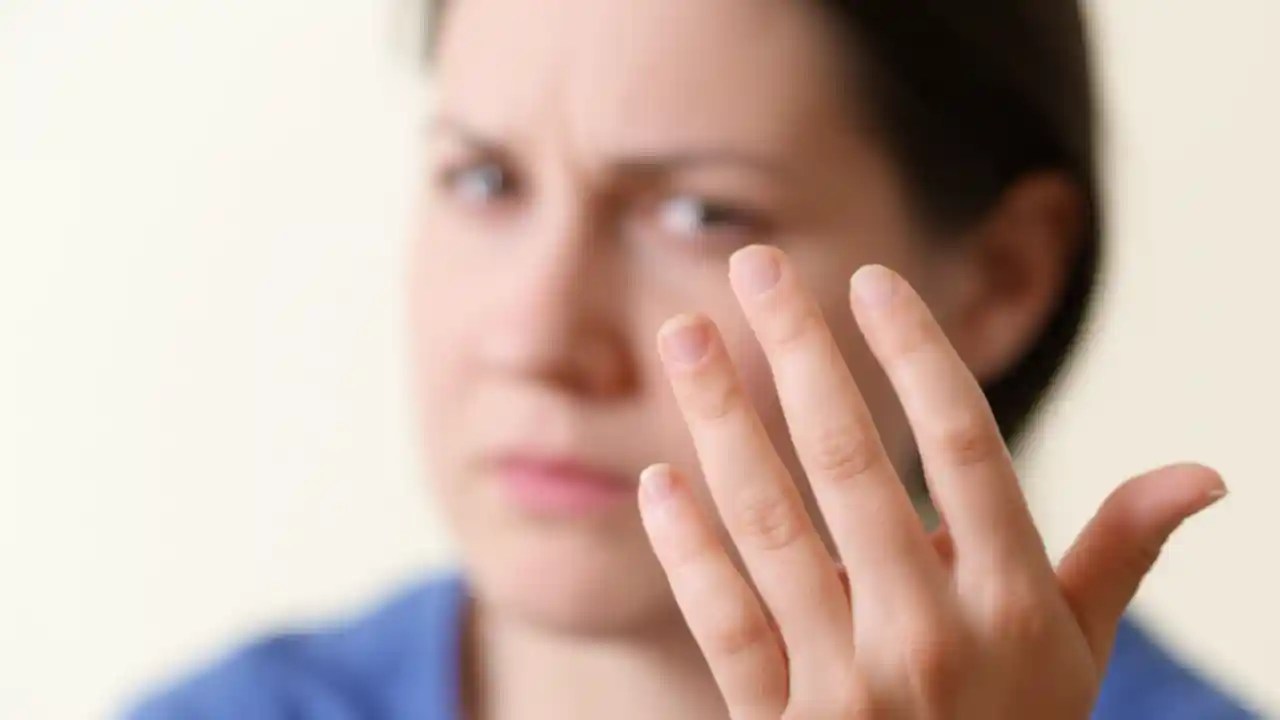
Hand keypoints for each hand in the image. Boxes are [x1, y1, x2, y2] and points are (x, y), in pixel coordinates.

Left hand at [637, 245, 1225, 718]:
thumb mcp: (1078, 651)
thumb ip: (1122, 553)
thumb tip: (1206, 472)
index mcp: (1013, 602)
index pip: (963, 444)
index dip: (913, 353)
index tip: (867, 281)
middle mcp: (933, 635)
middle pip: (850, 461)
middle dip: (796, 350)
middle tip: (753, 264)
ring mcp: (851, 685)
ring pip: (771, 524)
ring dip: (719, 419)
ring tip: (682, 336)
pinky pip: (723, 622)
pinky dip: (686, 549)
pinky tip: (655, 479)